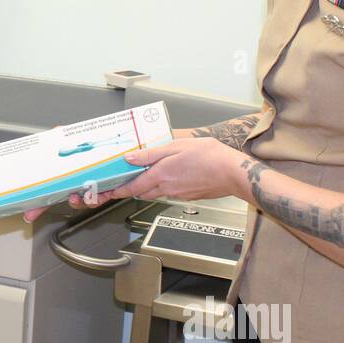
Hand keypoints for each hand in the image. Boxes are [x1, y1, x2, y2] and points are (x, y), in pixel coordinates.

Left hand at [99, 137, 246, 202]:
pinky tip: (170, 176)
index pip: (133, 187)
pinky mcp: (189, 196)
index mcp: (161, 175)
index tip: (110, 192)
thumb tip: (130, 158)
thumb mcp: (176, 146)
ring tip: (146, 176)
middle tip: (123, 183)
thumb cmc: (209, 156)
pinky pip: (170, 192)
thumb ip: (151, 153)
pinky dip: (164, 186)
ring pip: (156, 192)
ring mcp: (178, 194)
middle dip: (132, 189)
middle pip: (143, 192)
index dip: (120, 190)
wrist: (233, 173)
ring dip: (148, 187)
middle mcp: (167, 188)